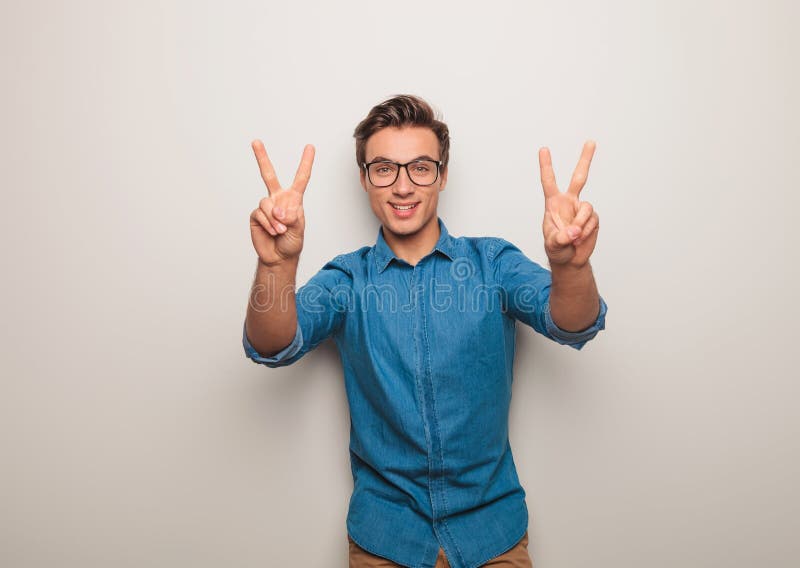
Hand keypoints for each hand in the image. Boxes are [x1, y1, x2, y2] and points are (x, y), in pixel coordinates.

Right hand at [249, 140, 314, 265]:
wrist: (279, 257)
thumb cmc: (292, 242)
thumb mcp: (298, 228)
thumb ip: (291, 216)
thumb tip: (278, 209)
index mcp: (293, 199)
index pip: (300, 178)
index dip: (306, 163)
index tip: (310, 147)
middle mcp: (278, 198)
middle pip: (268, 174)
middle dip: (261, 157)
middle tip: (255, 141)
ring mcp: (266, 206)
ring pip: (267, 203)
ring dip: (275, 219)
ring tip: (280, 230)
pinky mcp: (256, 215)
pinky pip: (260, 214)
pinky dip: (268, 223)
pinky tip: (272, 231)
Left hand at [539, 141, 599, 267]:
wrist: (570, 260)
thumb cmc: (556, 250)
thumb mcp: (553, 245)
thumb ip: (561, 238)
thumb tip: (574, 231)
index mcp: (553, 204)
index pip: (549, 182)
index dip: (546, 166)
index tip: (544, 149)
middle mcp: (569, 202)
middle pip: (579, 177)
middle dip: (585, 159)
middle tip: (591, 141)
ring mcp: (582, 209)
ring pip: (586, 208)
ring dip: (581, 224)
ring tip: (573, 238)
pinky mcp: (592, 218)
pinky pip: (592, 221)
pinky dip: (586, 232)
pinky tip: (580, 239)